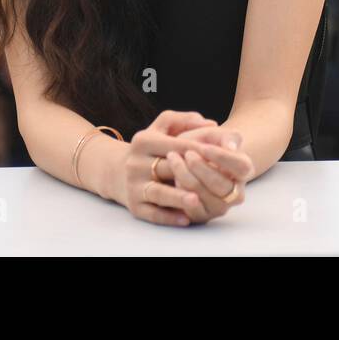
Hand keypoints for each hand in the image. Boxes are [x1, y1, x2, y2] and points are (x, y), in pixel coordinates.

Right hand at [120, 110, 236, 226]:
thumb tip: (211, 125)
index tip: (220, 154)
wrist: (118, 171)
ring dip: (177, 197)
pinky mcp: (134, 206)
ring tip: (196, 199)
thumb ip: (185, 120)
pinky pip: (153, 214)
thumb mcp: (162, 127)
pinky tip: (186, 219)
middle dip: (189, 173)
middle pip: (166, 169)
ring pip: (158, 192)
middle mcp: (135, 163)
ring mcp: (134, 186)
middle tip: (213, 178)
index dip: (198, 149)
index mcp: (143, 141)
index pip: (175, 144)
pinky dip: (169, 217)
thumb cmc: (151, 148)